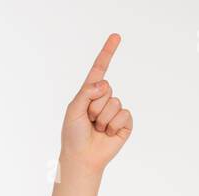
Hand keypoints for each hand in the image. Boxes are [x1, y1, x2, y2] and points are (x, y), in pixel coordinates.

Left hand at [60, 33, 132, 174]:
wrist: (82, 157)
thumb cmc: (73, 134)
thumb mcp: (73, 109)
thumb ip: (86, 92)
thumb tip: (104, 83)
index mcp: (89, 93)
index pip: (100, 69)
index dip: (108, 52)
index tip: (116, 36)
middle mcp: (103, 99)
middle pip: (106, 88)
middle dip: (95, 105)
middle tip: (89, 120)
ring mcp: (115, 111)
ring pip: (114, 102)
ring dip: (103, 118)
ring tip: (97, 129)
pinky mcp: (125, 123)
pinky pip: (124, 114)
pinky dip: (114, 125)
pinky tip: (107, 134)